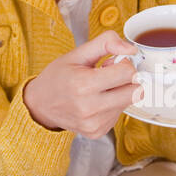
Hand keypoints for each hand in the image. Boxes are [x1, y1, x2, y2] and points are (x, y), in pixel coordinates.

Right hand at [22, 31, 140, 137]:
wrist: (40, 105)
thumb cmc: (57, 78)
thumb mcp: (77, 54)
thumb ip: (105, 43)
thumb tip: (130, 49)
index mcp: (83, 84)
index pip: (127, 73)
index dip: (125, 63)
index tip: (114, 61)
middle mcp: (90, 108)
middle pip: (135, 92)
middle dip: (128, 79)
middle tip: (111, 74)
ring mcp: (95, 123)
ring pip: (129, 103)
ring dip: (120, 92)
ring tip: (100, 88)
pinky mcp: (98, 132)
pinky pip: (119, 115)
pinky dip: (113, 105)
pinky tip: (97, 100)